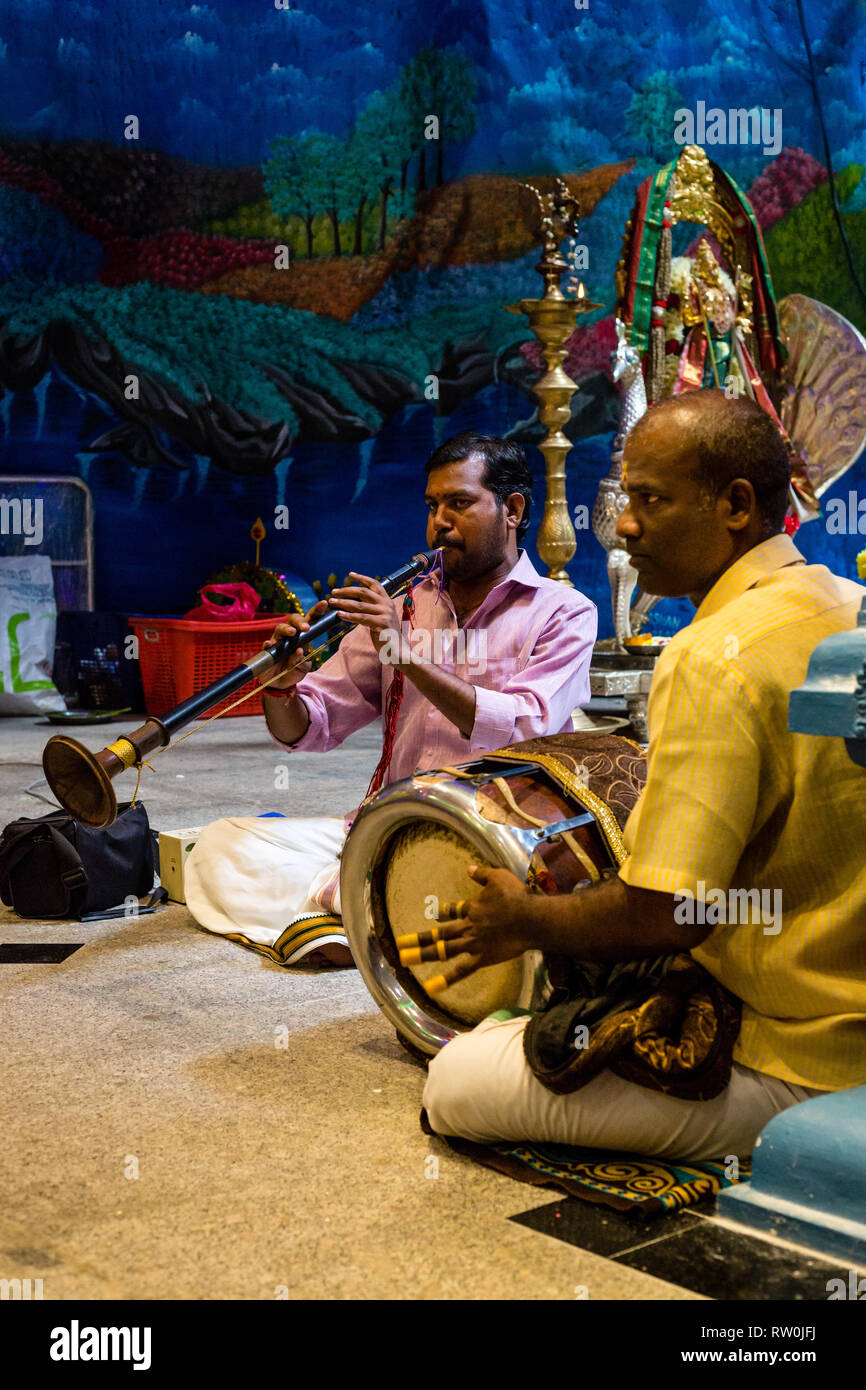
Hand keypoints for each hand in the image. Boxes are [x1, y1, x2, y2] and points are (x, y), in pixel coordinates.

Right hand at [262, 601, 327, 689]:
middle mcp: (290, 636)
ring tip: (292, 633)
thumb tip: (299, 651)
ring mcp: (278, 641)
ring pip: (280, 629)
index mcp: (303, 637)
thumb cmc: (294, 671)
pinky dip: (269, 644)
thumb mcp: (302, 668)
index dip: (316, 611)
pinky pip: (267, 644)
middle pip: (293, 620)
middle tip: (305, 628)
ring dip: (286, 629)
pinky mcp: (268, 650)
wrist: (279, 684)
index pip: (310, 620)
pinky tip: (270, 645)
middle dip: (300, 621)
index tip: (324, 603)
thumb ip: (301, 660)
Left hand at [328, 573, 400, 655]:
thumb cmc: (387, 636)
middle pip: (363, 592)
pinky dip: (349, 616)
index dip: (362, 578)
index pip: (374, 584)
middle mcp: (387, 605)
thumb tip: (353, 603)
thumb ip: (371, 609)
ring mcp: (385, 614)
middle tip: (333, 592)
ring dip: (343, 603)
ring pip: (360, 605)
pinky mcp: (381, 624)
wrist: (398, 652)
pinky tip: (339, 614)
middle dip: (347, 590)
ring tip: (332, 602)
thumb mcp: (380, 618)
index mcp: (387, 601)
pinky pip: (361, 618)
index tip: (350, 574)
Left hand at [397, 865, 539, 990]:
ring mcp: (473, 944)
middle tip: (400, 943)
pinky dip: (446, 980)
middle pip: (439, 934)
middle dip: (419, 938)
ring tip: (404, 959)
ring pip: (443, 951)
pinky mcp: (482, 958)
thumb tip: (469, 869)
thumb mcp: (498, 877)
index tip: (435, 914)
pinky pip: (461, 971)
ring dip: (422, 954)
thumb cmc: (516, 897)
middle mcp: (467, 927)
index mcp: (471, 908)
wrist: (531, 919)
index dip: (442, 912)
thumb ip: (482, 874)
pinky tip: (431, 988)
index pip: (452, 911)